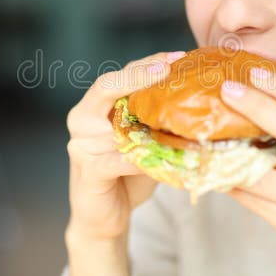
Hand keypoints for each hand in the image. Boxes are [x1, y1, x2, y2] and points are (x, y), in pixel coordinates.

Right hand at [65, 51, 185, 242]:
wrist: (104, 218)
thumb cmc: (127, 175)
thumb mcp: (143, 140)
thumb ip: (155, 119)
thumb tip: (195, 97)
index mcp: (94, 106)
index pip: (121, 74)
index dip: (148, 63)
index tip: (178, 56)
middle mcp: (82, 119)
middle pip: (108, 86)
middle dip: (140, 75)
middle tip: (169, 68)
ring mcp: (80, 144)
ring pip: (113, 123)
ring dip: (145, 120)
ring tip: (176, 112)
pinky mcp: (87, 171)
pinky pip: (115, 159)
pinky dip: (138, 158)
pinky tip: (159, 156)